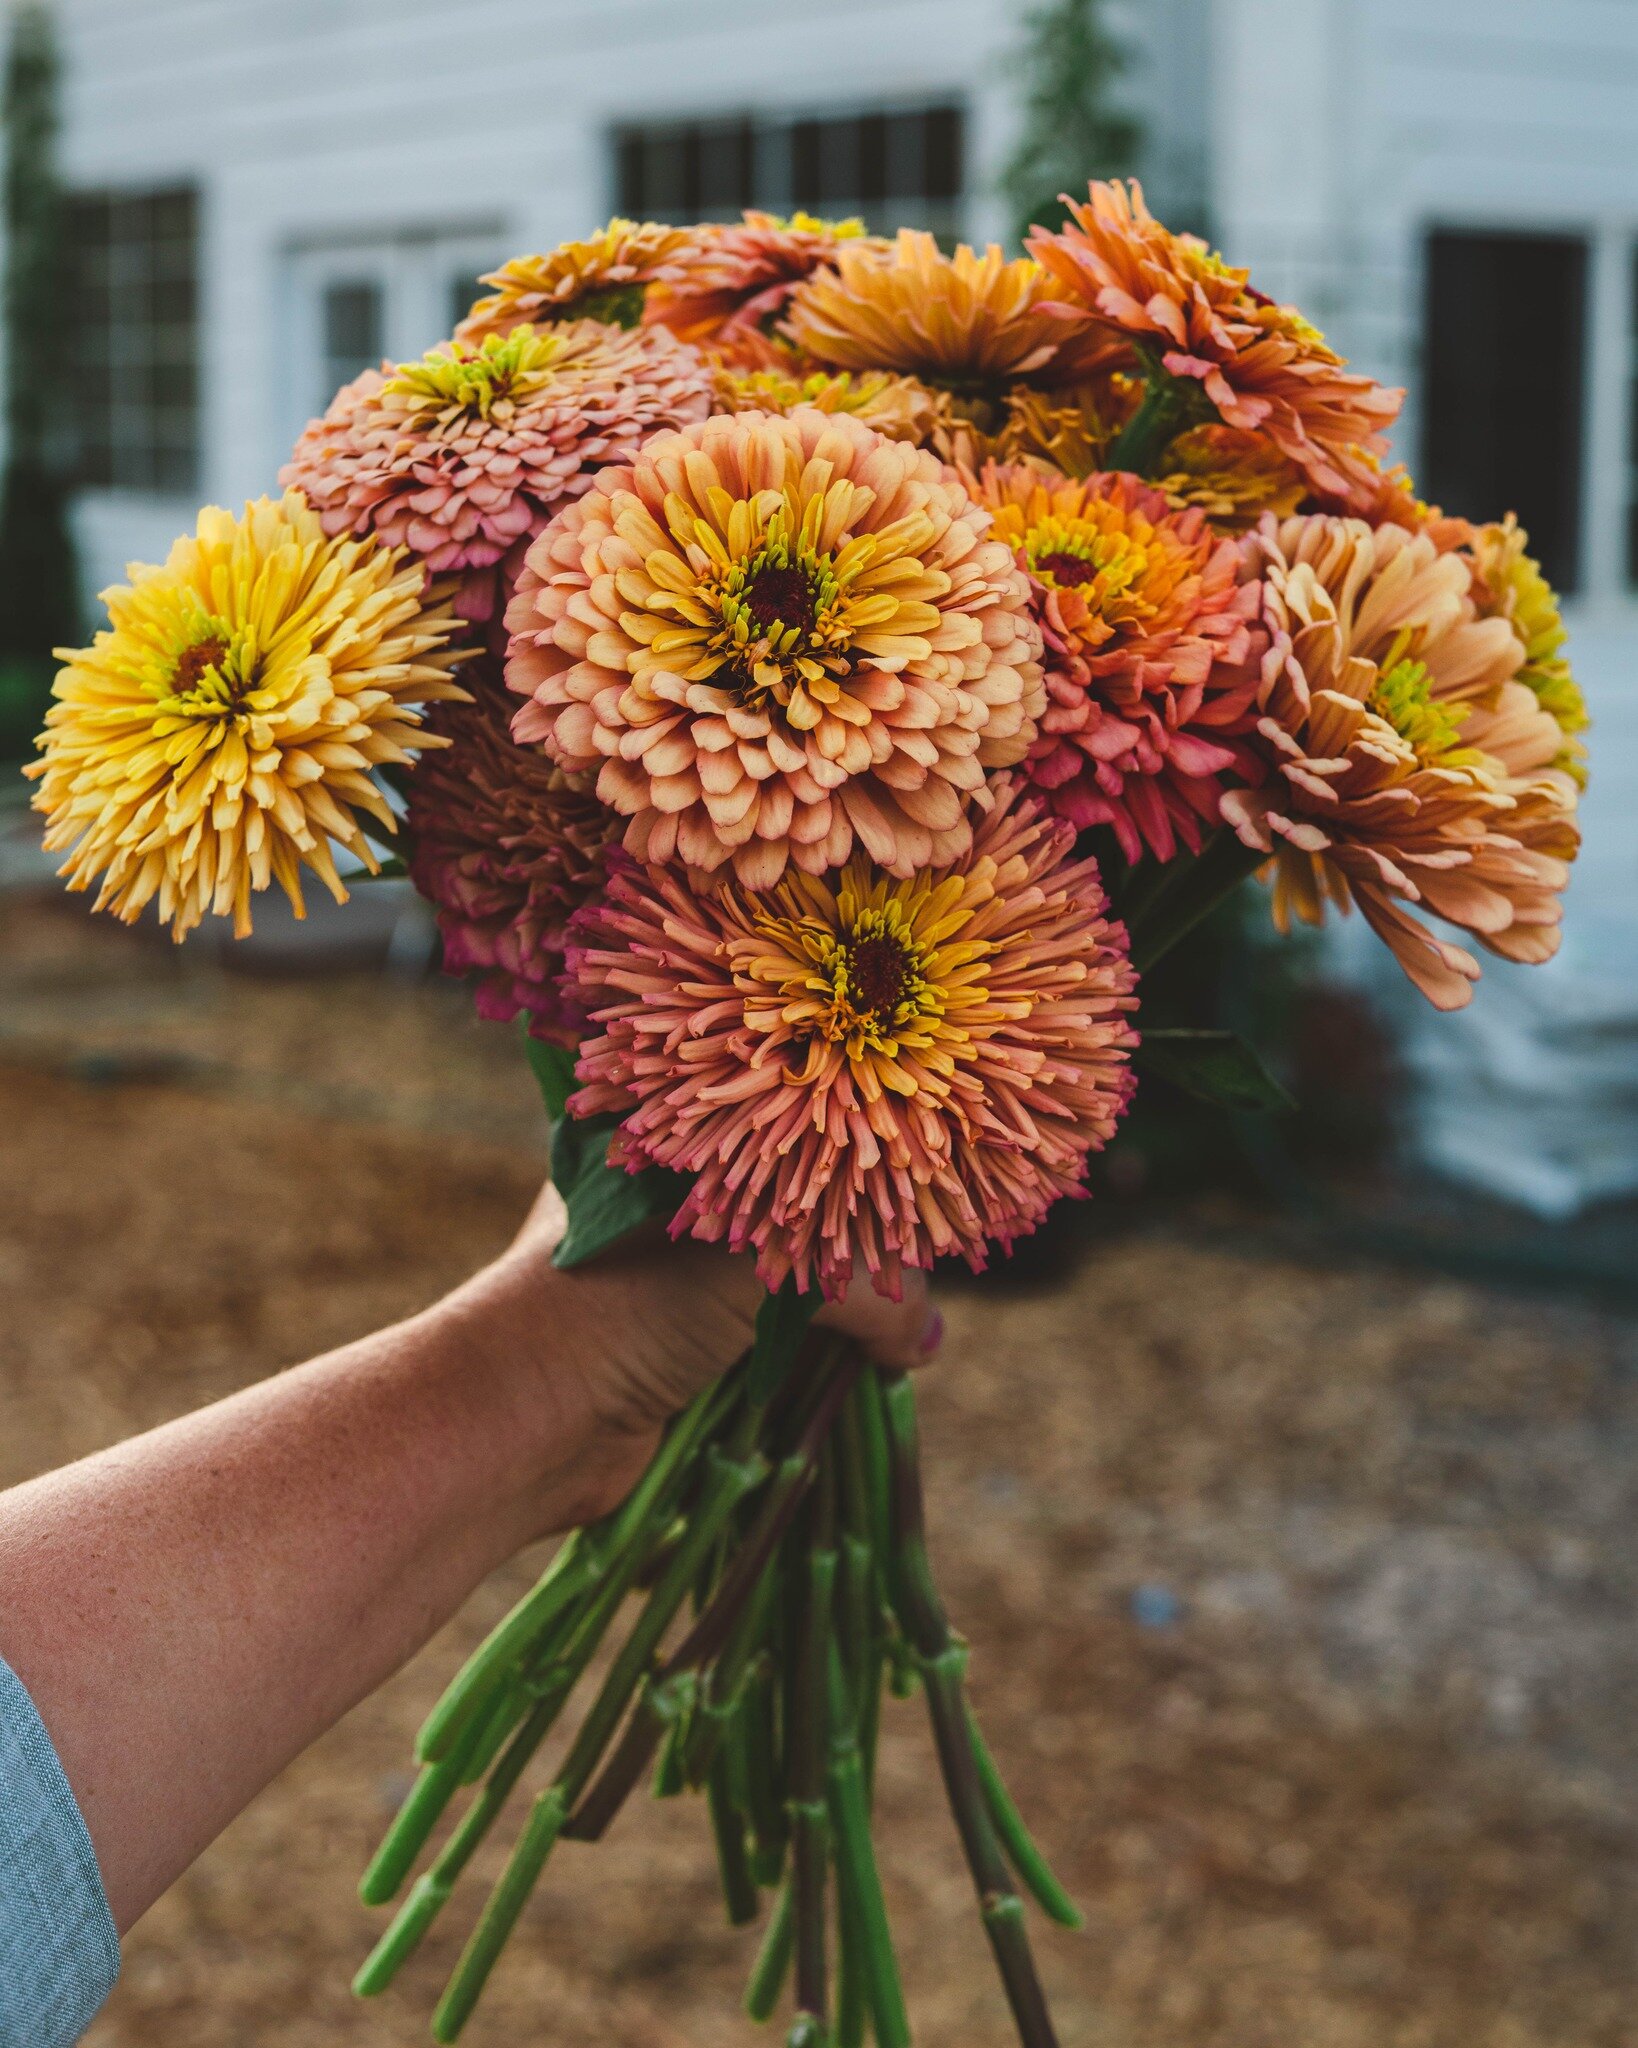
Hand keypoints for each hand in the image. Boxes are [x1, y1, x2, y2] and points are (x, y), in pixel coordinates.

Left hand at [481, 1183, 942, 1527]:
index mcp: (665, 1142)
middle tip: (919, 1273)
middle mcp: (672, 1202)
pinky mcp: (684, 1354)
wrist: (518, 1423)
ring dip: (846, 1315)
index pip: (786, 1127)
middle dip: (858, 1244)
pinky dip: (821, 1359)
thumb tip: (923, 1337)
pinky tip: (867, 1371)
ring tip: (902, 1339)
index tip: (924, 1183)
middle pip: (798, 1209)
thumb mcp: (744, 1268)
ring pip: (792, 1285)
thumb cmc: (613, 1306)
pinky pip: (776, 1347)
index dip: (854, 1153)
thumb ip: (848, 1285)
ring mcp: (675, 1281)